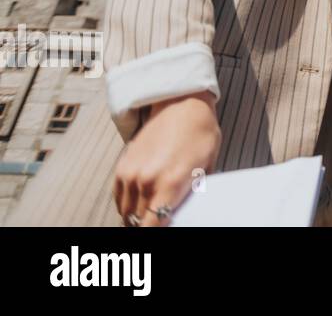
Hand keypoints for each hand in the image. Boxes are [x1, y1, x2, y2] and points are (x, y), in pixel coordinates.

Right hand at [113, 90, 220, 226]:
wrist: (182, 105)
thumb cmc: (201, 134)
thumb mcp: (207, 166)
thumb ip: (192, 194)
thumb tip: (184, 213)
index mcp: (170, 183)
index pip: (153, 225)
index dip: (155, 231)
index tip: (162, 228)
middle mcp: (146, 181)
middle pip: (140, 220)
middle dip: (150, 223)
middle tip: (161, 219)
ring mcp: (130, 173)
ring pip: (127, 211)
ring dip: (137, 215)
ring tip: (152, 212)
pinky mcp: (121, 166)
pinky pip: (119, 197)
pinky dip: (128, 203)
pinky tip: (141, 201)